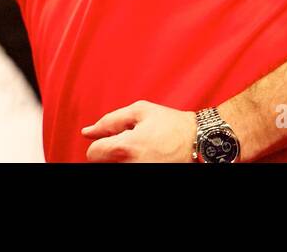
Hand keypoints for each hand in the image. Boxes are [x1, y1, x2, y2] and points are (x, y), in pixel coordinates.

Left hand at [81, 100, 196, 161]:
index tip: (109, 140)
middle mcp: (130, 165)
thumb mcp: (140, 111)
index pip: (93, 153)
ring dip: (123, 158)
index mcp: (125, 147)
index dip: (99, 143)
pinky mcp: (146, 176)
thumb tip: (88, 132)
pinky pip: (129, 169)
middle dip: (111, 152)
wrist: (197, 140)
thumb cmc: (170, 124)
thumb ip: (110, 120)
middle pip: (103, 164)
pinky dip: (134, 162)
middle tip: (130, 143)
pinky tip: (147, 156)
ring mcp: (139, 172)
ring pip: (117, 166)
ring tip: (142, 150)